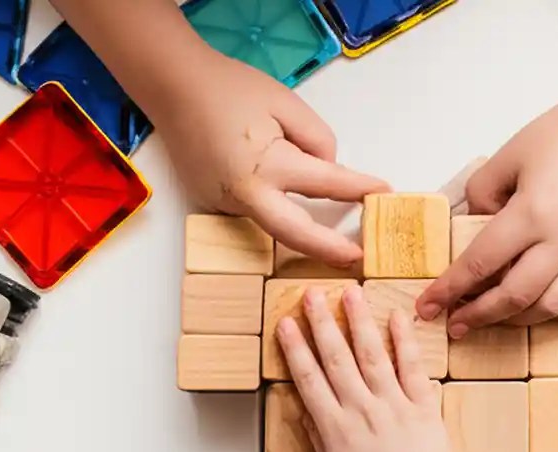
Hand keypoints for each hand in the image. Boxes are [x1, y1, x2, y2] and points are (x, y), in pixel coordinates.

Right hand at [159, 49, 387, 264]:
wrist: (173, 86)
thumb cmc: (228, 88)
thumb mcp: (286, 103)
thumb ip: (316, 139)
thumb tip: (327, 167)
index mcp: (266, 166)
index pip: (325, 183)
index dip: (359, 188)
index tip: (384, 193)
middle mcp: (243, 194)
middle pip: (294, 235)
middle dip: (328, 250)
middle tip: (357, 258)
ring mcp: (223, 204)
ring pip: (271, 223)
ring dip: (302, 230)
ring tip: (335, 237)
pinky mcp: (212, 203)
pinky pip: (252, 210)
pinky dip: (273, 207)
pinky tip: (284, 200)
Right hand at [274, 286, 457, 451]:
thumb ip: (318, 435)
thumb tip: (303, 407)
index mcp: (335, 428)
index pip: (309, 379)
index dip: (295, 348)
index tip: (285, 323)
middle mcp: (361, 411)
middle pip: (336, 359)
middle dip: (321, 323)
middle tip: (311, 294)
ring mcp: (393, 406)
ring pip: (371, 354)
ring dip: (359, 320)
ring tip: (350, 292)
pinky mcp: (423, 407)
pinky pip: (412, 368)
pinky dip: (404, 340)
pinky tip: (396, 316)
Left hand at [417, 92, 557, 334]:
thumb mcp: (506, 157)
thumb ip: (480, 196)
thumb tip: (471, 229)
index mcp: (531, 213)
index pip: (481, 263)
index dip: (450, 289)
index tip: (427, 306)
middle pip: (515, 296)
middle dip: (479, 315)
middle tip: (455, 324)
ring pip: (551, 307)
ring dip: (517, 320)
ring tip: (494, 317)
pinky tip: (541, 310)